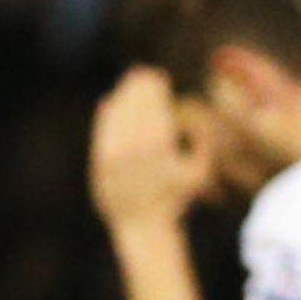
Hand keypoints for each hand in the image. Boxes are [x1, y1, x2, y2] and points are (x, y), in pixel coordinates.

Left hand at [89, 67, 213, 231]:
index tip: (159, 77)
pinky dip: (107, 112)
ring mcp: (113, 154)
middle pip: (134, 103)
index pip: (154, 103)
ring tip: (129, 85)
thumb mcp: (201, 169)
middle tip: (144, 74)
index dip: (156, 85)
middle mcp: (134, 146)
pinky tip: (111, 102)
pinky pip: (102, 128)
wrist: (143, 225)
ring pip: (115, 112)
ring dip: (123, 94)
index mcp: (160, 145)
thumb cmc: (177, 197)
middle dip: (139, 85)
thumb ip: (201, 139)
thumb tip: (189, 111)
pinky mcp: (99, 161)